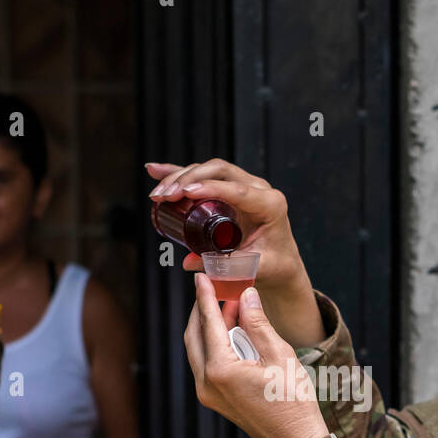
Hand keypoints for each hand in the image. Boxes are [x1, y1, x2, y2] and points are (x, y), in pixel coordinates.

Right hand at [145, 158, 307, 295]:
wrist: (281, 263)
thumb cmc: (274, 265)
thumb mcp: (254, 267)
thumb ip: (226, 266)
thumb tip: (190, 262)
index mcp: (269, 204)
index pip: (236, 189)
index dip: (209, 188)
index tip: (185, 193)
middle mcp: (258, 188)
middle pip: (219, 171)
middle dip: (188, 179)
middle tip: (165, 196)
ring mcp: (244, 185)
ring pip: (209, 170)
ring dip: (179, 177)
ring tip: (157, 194)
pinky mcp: (229, 189)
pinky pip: (202, 177)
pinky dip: (179, 172)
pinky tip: (155, 170)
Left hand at [184, 273, 328, 437]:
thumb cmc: (293, 401)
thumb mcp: (278, 354)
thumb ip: (257, 323)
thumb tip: (246, 295)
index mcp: (220, 370)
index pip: (208, 323)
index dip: (205, 297)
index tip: (202, 277)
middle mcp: (206, 383)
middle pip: (194, 336)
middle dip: (203, 310)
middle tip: (217, 289)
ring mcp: (208, 394)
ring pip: (199, 350)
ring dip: (211, 328)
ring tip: (232, 308)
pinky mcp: (215, 399)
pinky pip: (207, 364)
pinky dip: (216, 345)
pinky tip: (233, 333)